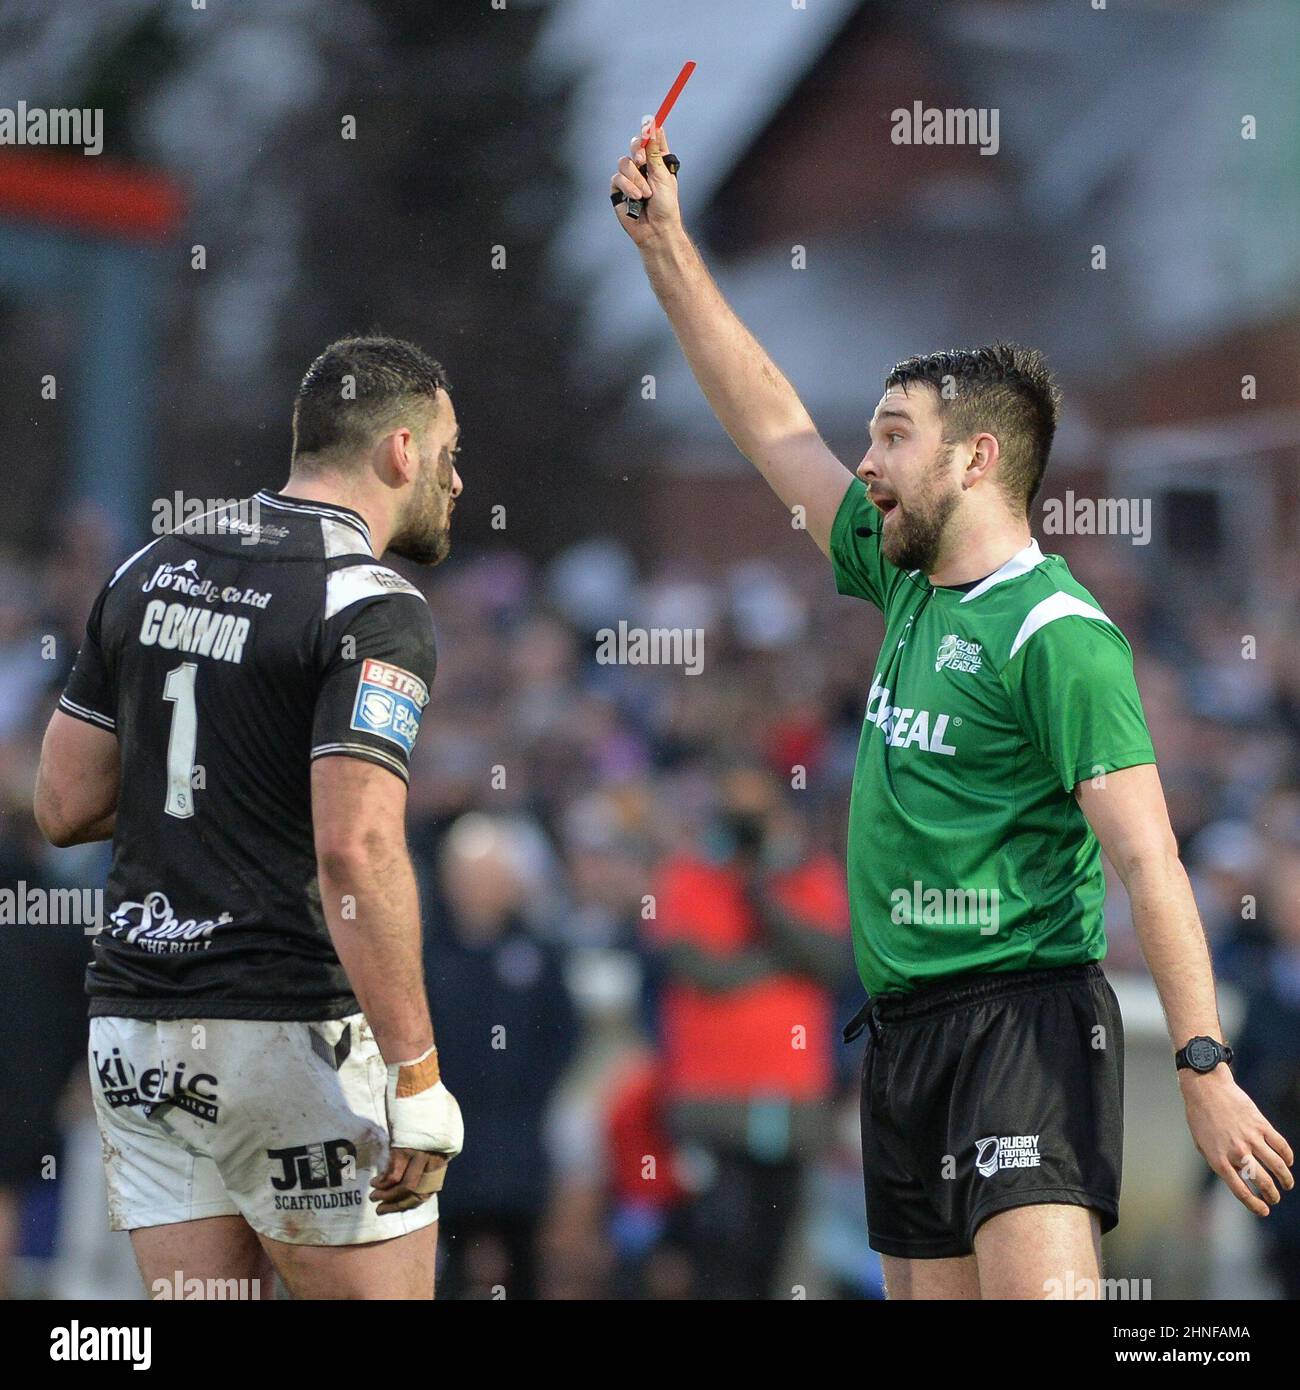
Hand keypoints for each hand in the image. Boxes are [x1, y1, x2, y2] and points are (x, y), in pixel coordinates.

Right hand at [373, 1048, 463, 1215]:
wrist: (417, 1077)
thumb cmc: (429, 1093)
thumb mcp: (444, 1116)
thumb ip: (439, 1137)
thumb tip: (430, 1154)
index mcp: (450, 1149)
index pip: (433, 1184)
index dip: (415, 1195)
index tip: (401, 1198)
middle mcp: (439, 1154)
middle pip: (421, 1191)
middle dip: (402, 1205)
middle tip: (385, 1211)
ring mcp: (422, 1151)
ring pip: (407, 1188)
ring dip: (390, 1199)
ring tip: (376, 1201)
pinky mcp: (405, 1145)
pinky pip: (394, 1174)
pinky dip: (384, 1183)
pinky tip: (376, 1184)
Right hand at [610, 126, 680, 245]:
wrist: (656, 229)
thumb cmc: (665, 205)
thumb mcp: (662, 175)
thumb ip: (655, 152)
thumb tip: (655, 126)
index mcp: (657, 161)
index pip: (651, 139)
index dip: (649, 131)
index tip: (649, 123)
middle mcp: (642, 167)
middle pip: (634, 145)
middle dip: (637, 151)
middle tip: (641, 160)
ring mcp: (629, 177)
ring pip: (624, 162)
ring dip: (635, 178)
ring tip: (645, 194)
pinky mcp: (618, 189)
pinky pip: (617, 178)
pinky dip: (628, 187)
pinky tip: (636, 198)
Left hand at [1180, 1066, 1293, 1215]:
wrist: (1206, 1088)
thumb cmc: (1200, 1117)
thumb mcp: (1202, 1144)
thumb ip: (1219, 1162)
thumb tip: (1240, 1177)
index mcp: (1218, 1159)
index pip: (1240, 1190)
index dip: (1255, 1204)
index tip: (1264, 1210)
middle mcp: (1236, 1151)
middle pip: (1263, 1181)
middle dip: (1272, 1194)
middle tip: (1275, 1198)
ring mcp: (1250, 1138)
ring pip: (1277, 1166)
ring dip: (1285, 1179)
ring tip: (1286, 1184)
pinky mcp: (1260, 1124)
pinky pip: (1280, 1145)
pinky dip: (1287, 1157)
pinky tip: (1287, 1162)